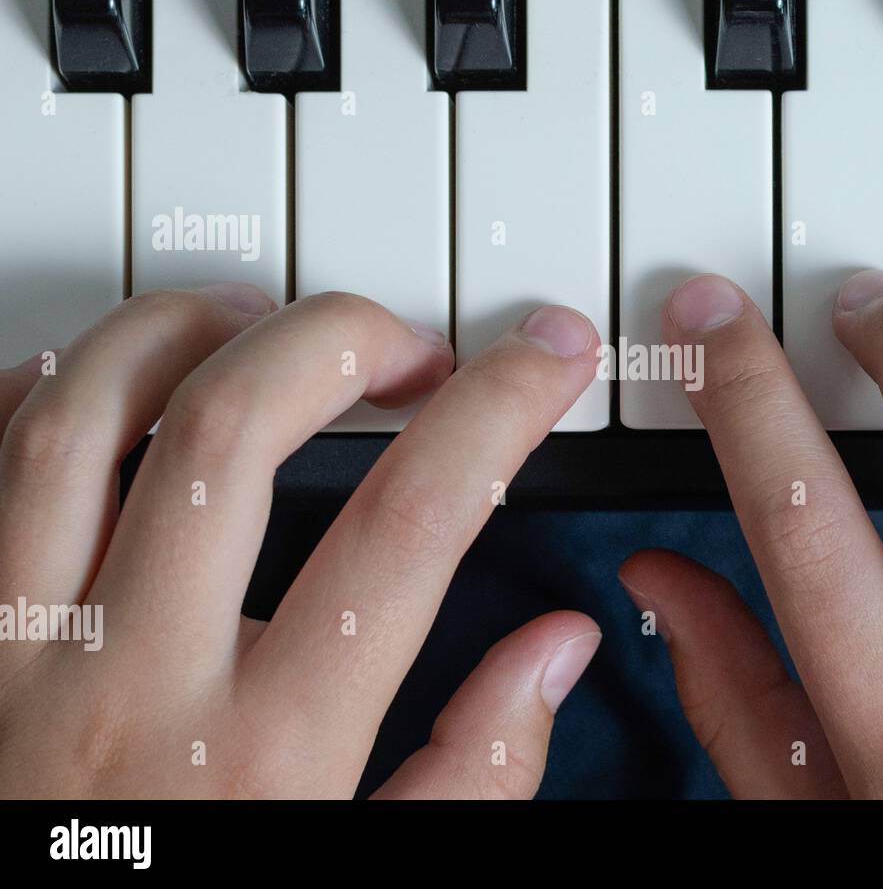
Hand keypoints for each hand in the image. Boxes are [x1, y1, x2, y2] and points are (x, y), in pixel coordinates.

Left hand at [0, 287, 601, 797]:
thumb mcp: (364, 880)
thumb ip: (475, 772)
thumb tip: (554, 651)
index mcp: (263, 756)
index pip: (412, 525)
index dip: (499, 410)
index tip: (544, 357)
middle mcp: (128, 688)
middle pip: (231, 431)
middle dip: (342, 339)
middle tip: (401, 344)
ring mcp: (11, 660)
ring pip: (77, 418)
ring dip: (184, 331)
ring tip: (257, 323)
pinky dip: (40, 391)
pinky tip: (109, 386)